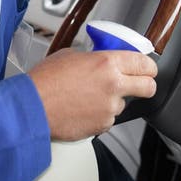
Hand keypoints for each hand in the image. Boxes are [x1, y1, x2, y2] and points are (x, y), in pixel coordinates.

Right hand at [28, 49, 156, 140]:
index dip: (148, 66)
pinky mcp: (102, 126)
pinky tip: (83, 108)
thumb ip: (93, 58)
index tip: (147, 68)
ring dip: (113, 101)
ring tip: (90, 97)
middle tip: (138, 83)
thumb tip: (99, 60)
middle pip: (148, 87)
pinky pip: (108, 119)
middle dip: (146, 85)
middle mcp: (114, 85)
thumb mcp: (71, 55)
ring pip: (124, 104)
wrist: (31, 108)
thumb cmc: (45, 81)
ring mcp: (109, 108)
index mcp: (108, 63)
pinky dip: (100, 115)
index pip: (145, 63)